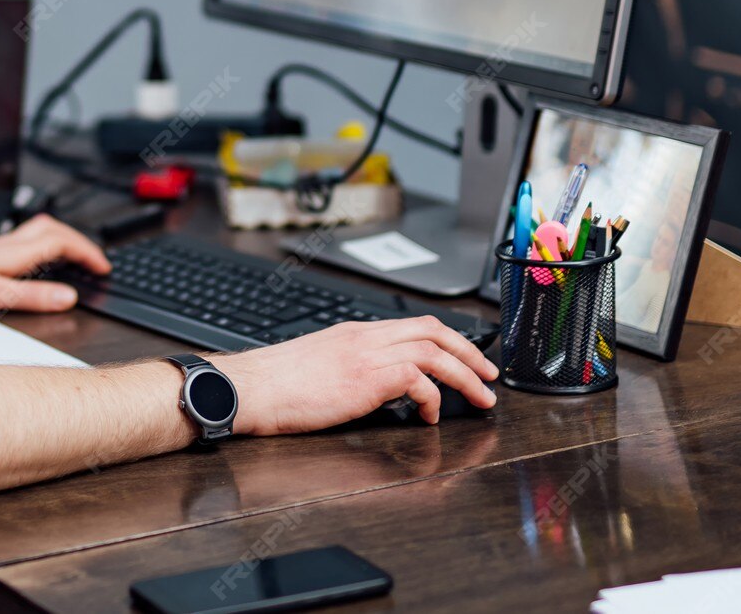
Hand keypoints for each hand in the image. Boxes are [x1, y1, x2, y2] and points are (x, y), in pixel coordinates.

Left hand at [0, 214, 111, 312]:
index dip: (87, 252)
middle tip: (96, 261)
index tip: (104, 267)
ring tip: (74, 258)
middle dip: (79, 241)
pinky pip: (23, 241)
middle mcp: (7, 244)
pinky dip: (41, 247)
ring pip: (38, 232)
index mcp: (14, 252)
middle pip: (54, 229)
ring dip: (62, 240)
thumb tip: (69, 297)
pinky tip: (34, 263)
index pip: (62, 242)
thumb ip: (32, 297)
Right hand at [213, 318, 498, 430]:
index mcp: (355, 332)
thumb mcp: (321, 368)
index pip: (414, 324)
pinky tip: (429, 416)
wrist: (251, 388)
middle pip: (434, 330)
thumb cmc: (276, 387)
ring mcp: (367, 353)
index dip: (448, 340)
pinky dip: (432, 398)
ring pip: (435, 351)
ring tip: (479, 398)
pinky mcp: (367, 376)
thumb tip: (379, 390)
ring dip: (465, 375)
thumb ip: (353, 370)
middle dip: (469, 352)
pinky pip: (417, 379)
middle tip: (489, 376)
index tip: (465, 358)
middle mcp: (366, 336)